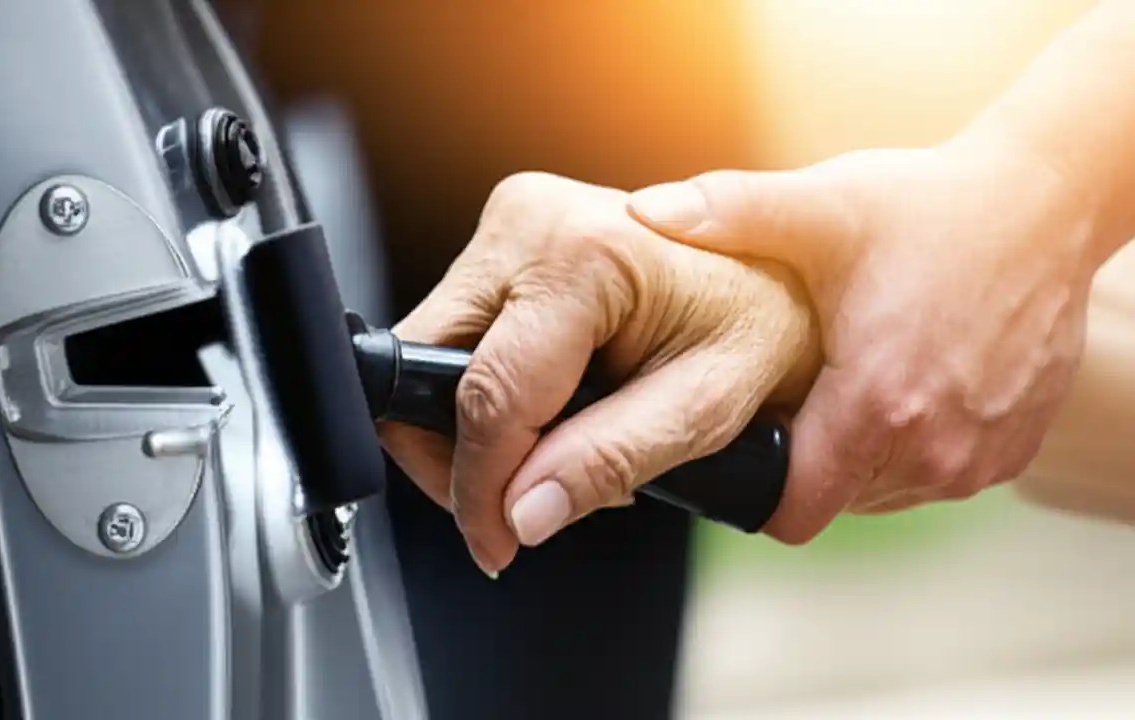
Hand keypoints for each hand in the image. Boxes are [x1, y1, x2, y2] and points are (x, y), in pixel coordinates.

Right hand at [382, 172, 817, 575]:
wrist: (784, 272)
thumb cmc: (762, 331)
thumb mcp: (705, 411)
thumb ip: (608, 460)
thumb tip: (519, 514)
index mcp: (585, 254)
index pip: (486, 393)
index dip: (478, 487)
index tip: (497, 544)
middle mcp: (529, 218)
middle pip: (428, 364)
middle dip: (466, 453)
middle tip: (530, 502)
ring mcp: (511, 221)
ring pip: (433, 353)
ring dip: (484, 424)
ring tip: (568, 446)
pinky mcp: (505, 239)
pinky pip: (456, 335)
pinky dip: (492, 390)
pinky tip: (559, 405)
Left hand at [628, 136, 1098, 542]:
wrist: (1047, 202)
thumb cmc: (930, 206)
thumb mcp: (823, 205)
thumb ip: (728, 213)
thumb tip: (642, 210)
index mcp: (878, 407)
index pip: (789, 511)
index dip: (753, 482)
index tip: (743, 433)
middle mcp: (936, 450)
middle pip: (831, 501)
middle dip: (803, 459)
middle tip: (791, 390)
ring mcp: (980, 458)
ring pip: (881, 494)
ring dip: (856, 453)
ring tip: (844, 380)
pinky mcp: (1012, 453)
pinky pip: (934, 476)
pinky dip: (909, 445)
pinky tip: (899, 381)